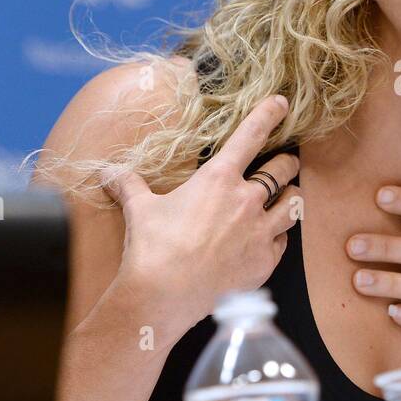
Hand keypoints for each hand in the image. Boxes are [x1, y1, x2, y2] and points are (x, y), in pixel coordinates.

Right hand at [103, 94, 301, 334]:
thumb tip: (107, 172)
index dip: (269, 115)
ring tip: (287, 197)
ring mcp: (260, 232)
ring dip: (291, 197)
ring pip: (294, 204)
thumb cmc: (152, 249)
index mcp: (218, 179)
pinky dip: (279, 236)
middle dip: (288, 162)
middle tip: (287, 161)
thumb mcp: (139, 209)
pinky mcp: (264, 262)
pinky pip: (284, 242)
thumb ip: (128, 185)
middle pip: (283, 170)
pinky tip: (269, 239)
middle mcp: (246, 201)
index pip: (251, 135)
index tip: (282, 104)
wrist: (164, 297)